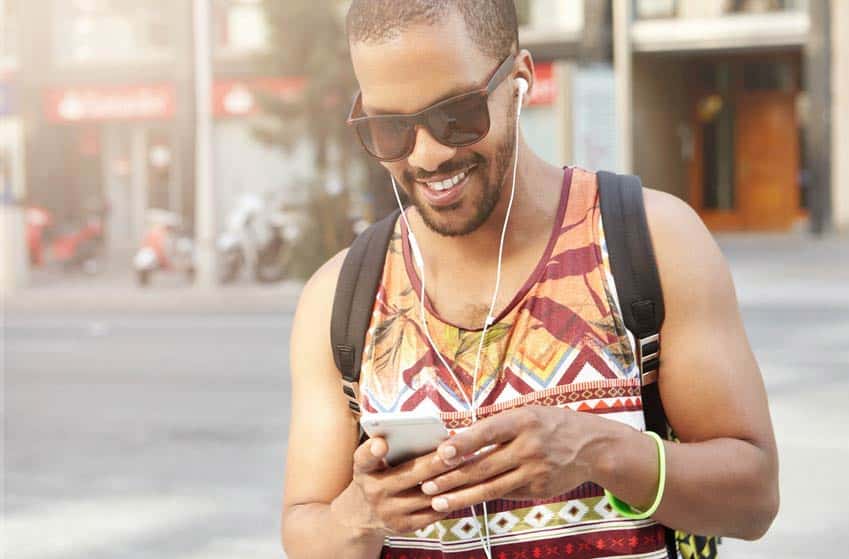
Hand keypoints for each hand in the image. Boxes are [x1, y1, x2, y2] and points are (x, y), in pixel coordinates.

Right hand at [330, 436, 456, 535]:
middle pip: (409, 475)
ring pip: (427, 495)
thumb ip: (391, 447)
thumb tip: (426, 438)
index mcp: (364, 468)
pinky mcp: (403, 526)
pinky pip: (432, 513)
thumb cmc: (378, 475)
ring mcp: (389, 512)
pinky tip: (462, 488)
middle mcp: (373, 491)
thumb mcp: (373, 460)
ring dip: (449, 482)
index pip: (365, 458)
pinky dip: (449, 499)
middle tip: (456, 452)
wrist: (364, 514)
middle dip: (435, 463)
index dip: (372, 451)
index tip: (382, 444)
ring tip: (467, 467)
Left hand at [421, 405, 618, 512]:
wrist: (593, 447)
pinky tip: (463, 500)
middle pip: (484, 466)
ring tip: (437, 500)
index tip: (441, 453)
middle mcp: (529, 447)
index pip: (487, 432)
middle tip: (427, 484)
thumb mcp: (528, 413)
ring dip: (461, 496)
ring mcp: (535, 471)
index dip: (463, 443)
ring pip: (491, 488)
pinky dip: (482, 498)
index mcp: (524, 420)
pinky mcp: (538, 490)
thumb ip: (497, 425)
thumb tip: (458, 440)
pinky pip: (505, 494)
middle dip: (452, 477)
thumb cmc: (551, 424)